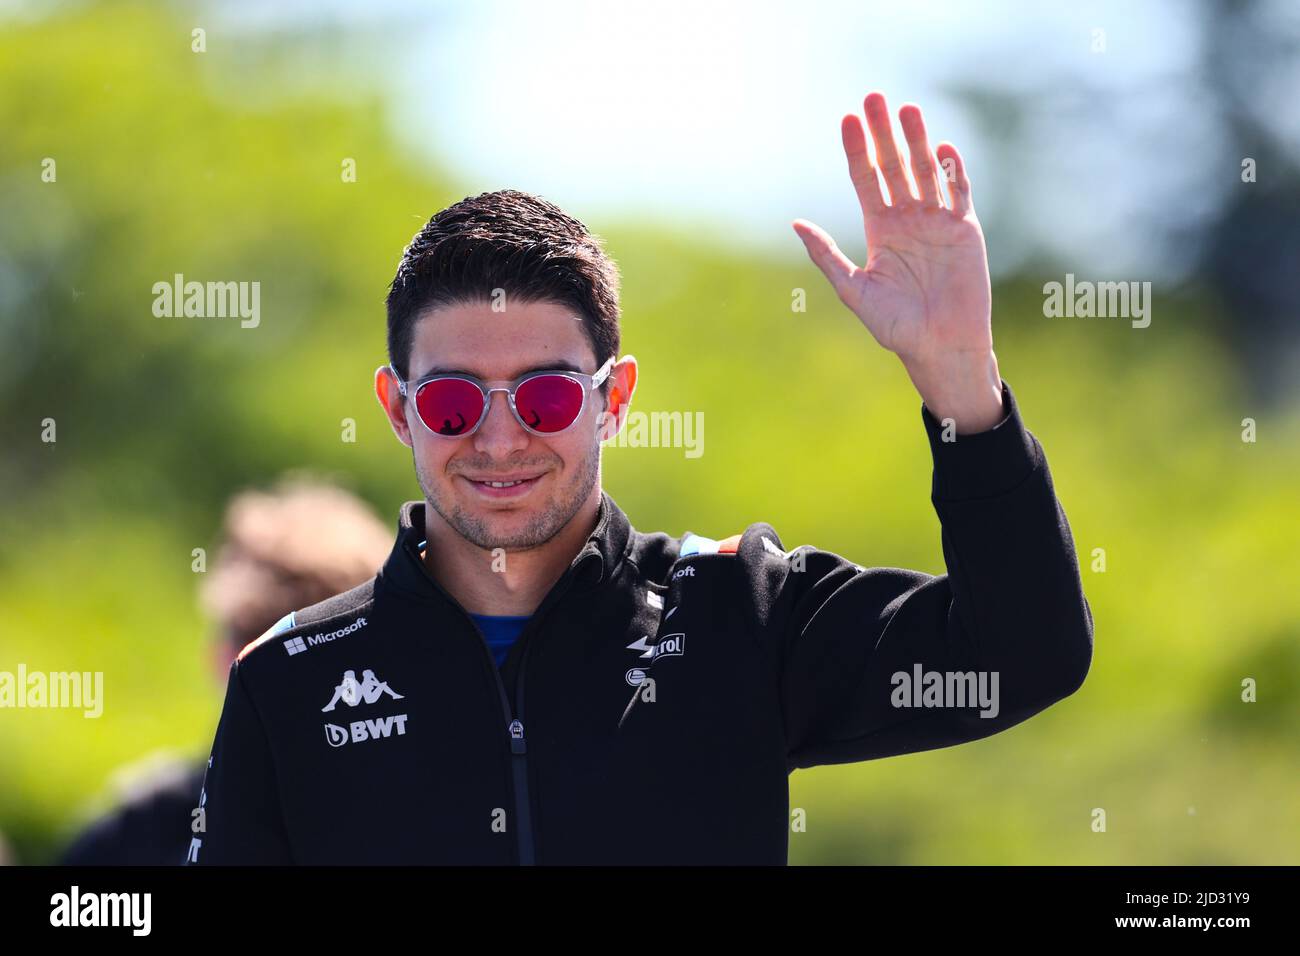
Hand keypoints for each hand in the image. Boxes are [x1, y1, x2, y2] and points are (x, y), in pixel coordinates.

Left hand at [794, 92, 1003, 432]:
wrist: (940, 346)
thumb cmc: (896, 326)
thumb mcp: (854, 289)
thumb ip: (827, 256)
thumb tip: (796, 224)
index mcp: (880, 230)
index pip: (865, 178)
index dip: (856, 149)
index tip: (846, 119)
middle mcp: (907, 219)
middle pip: (893, 165)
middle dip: (883, 132)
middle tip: (874, 97)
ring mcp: (937, 221)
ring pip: (924, 171)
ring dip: (917, 140)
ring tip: (907, 109)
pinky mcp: (965, 229)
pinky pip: (958, 192)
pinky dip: (952, 171)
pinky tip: (942, 149)